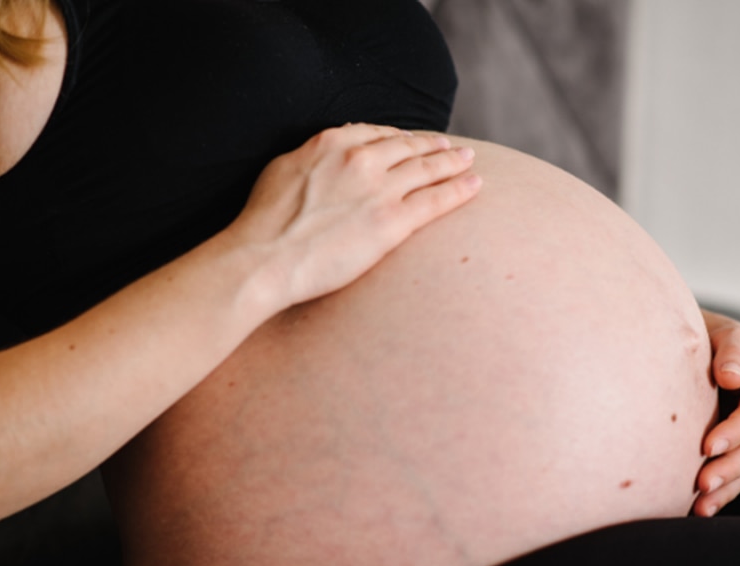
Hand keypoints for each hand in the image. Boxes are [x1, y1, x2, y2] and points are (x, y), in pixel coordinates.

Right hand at [228, 123, 480, 306]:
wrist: (265, 258)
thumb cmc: (264, 223)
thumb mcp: (284, 169)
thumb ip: (314, 158)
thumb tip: (329, 154)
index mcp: (331, 143)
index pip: (376, 133)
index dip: (400, 137)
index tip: (412, 141)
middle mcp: (359, 159)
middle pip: (407, 147)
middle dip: (433, 146)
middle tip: (451, 147)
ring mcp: (379, 189)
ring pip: (427, 169)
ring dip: (453, 162)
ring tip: (469, 160)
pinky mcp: (392, 221)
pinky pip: (436, 200)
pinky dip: (459, 189)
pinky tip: (475, 184)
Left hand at [694, 309, 739, 516]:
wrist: (714, 350)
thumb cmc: (720, 341)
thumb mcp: (730, 335)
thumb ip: (733, 352)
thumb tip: (731, 377)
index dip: (736, 431)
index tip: (707, 446)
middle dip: (730, 467)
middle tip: (702, 483)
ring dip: (727, 488)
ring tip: (700, 505)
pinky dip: (724, 493)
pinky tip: (704, 508)